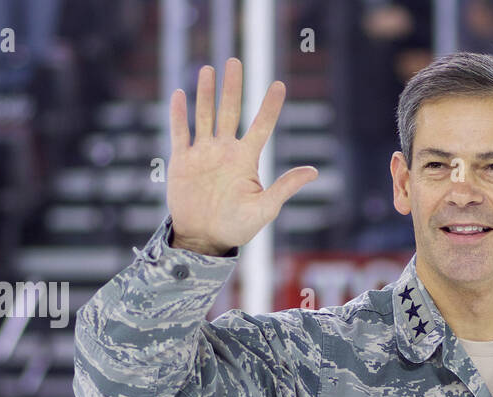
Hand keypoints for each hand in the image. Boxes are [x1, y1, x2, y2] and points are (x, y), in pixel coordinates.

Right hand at [167, 58, 317, 255]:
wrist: (204, 239)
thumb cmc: (237, 226)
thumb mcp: (265, 209)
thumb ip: (285, 188)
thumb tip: (313, 171)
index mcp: (246, 159)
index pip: (261, 126)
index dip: (270, 107)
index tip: (279, 85)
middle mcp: (225, 151)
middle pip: (229, 112)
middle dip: (232, 87)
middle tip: (235, 61)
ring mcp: (203, 153)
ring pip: (204, 116)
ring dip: (205, 93)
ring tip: (209, 69)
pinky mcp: (182, 161)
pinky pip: (180, 133)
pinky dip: (179, 115)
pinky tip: (179, 94)